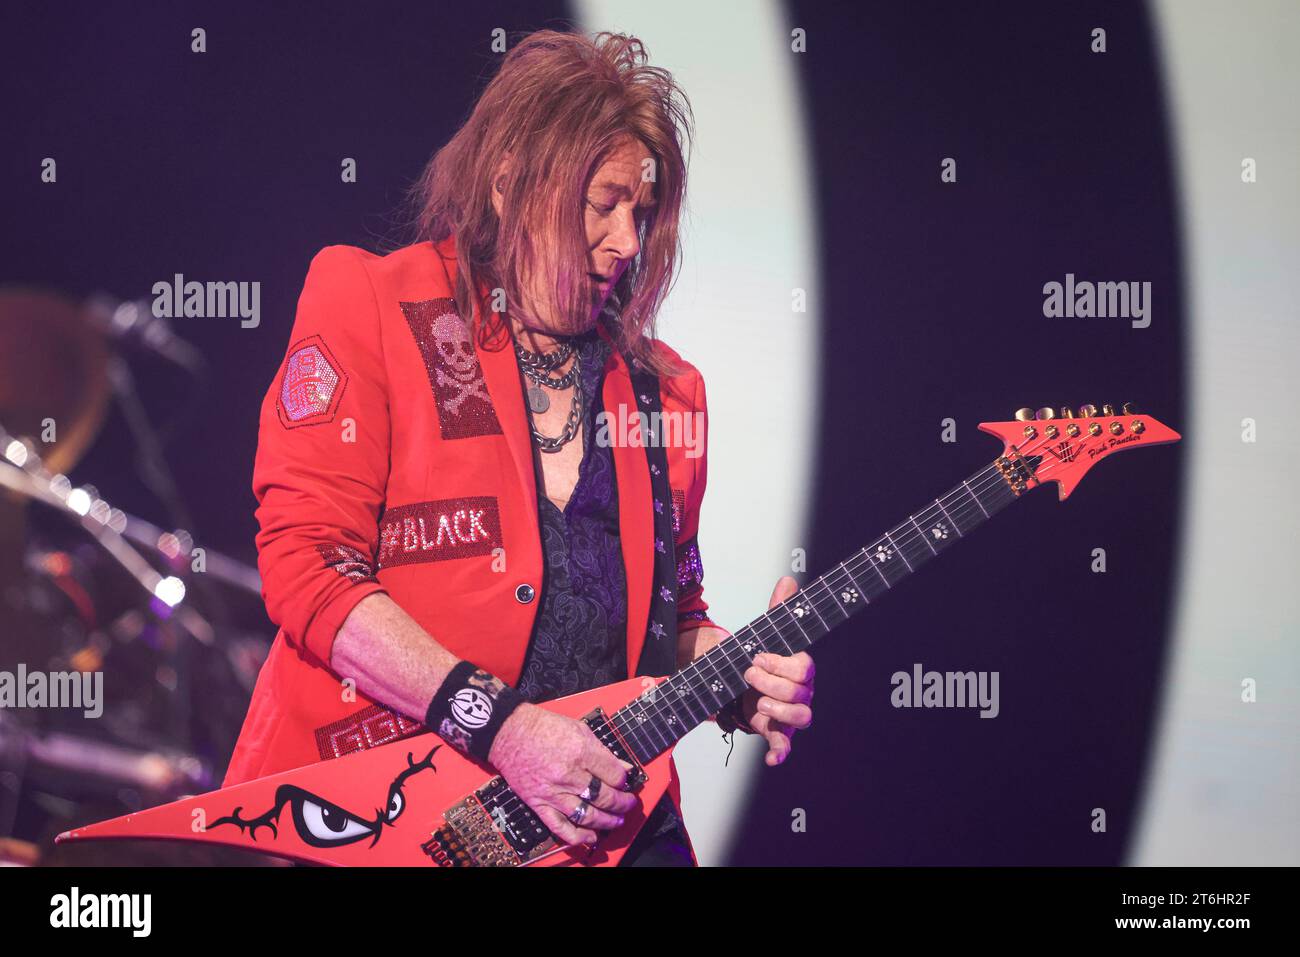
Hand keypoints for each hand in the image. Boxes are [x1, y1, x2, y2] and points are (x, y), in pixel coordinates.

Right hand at [487, 701, 640, 848]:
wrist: (509, 733)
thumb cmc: (542, 727)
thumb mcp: (579, 728)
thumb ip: (603, 750)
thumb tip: (623, 767)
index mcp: (581, 751)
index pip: (614, 775)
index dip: (624, 780)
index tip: (625, 781)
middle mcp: (569, 774)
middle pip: (605, 797)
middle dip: (622, 803)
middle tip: (628, 803)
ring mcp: (554, 791)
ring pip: (587, 815)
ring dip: (606, 821)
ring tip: (616, 820)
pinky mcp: (539, 803)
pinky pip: (560, 826)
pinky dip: (578, 836)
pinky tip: (591, 837)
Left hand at [739, 575, 815, 765]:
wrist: (742, 685)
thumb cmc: (761, 659)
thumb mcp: (765, 633)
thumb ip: (778, 609)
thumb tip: (788, 580)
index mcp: (800, 668)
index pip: (804, 667)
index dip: (781, 664)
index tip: (757, 656)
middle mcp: (802, 692)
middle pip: (801, 692)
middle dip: (772, 683)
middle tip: (748, 673)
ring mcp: (791, 714)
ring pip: (802, 718)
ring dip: (778, 710)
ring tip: (757, 703)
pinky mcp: (778, 733)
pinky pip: (786, 747)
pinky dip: (780, 754)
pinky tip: (771, 760)